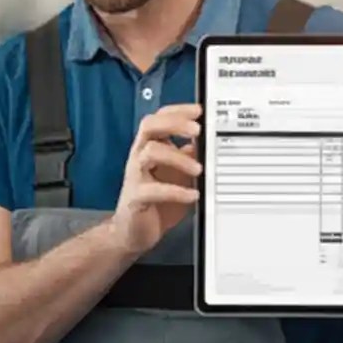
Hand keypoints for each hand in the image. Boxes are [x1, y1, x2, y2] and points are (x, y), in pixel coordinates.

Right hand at [110, 104, 202, 255]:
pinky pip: (153, 190)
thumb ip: (190, 158)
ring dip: (178, 157)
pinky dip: (176, 191)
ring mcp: (136, 176)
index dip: (177, 110)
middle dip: (174, 123)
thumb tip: (210, 142)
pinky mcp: (136, 198)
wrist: (132, 232)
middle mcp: (139, 157)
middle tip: (197, 130)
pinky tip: (193, 196)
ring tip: (198, 170)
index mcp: (150, 147)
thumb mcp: (179, 175)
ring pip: (150, 153)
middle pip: (149, 126)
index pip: (159, 118)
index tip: (198, 110)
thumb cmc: (156, 201)